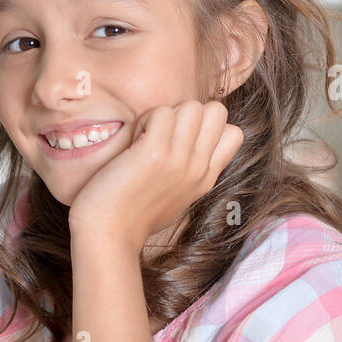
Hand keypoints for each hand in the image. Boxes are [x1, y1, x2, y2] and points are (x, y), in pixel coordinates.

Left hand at [66, 100, 242, 253]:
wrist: (108, 235)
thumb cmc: (133, 217)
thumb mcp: (177, 197)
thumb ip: (189, 174)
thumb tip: (190, 150)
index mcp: (205, 178)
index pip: (233, 133)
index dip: (206, 126)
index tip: (179, 141)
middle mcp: (198, 168)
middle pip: (217, 111)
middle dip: (188, 112)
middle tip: (162, 134)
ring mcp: (179, 161)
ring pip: (191, 106)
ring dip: (164, 114)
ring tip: (146, 137)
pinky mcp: (154, 153)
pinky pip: (161, 112)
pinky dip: (145, 120)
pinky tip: (134, 141)